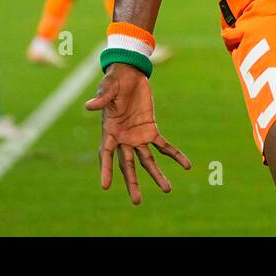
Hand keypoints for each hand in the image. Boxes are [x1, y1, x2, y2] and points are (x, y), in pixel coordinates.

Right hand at [85, 63, 190, 203]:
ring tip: (167, 188)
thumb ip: (102, 99)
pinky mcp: (151, 130)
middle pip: (128, 165)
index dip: (106, 169)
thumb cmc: (114, 82)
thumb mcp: (107, 88)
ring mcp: (137, 136)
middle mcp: (123, 139)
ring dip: (157, 174)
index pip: (106, 154)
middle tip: (137, 201)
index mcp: (109, 131)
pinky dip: (174, 155)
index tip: (105, 186)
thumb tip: (88, 106)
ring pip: (147, 160)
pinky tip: (186, 165)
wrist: (129, 74)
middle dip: (132, 182)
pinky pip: (163, 145)